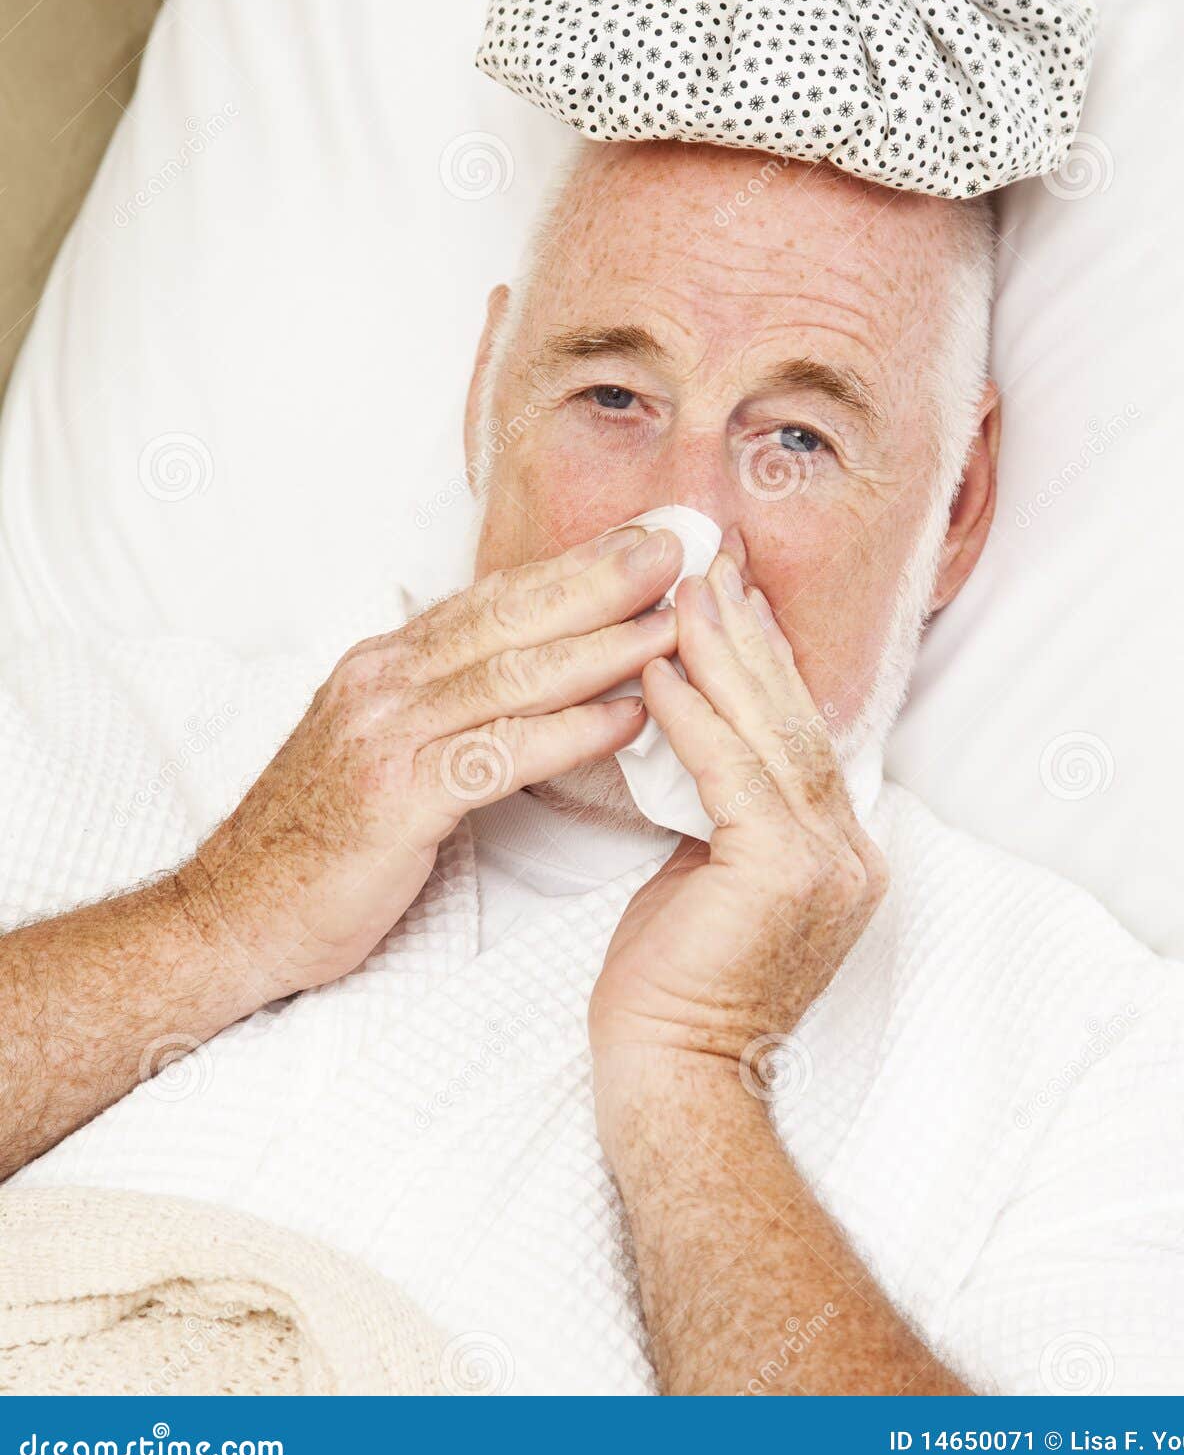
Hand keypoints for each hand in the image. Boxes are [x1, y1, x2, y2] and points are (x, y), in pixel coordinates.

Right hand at [183, 524, 682, 1000]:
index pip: (495, 598)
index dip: (574, 565)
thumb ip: (446, 700)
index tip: (645, 540)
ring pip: (512, 675)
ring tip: (673, 627)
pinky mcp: (394, 798)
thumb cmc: (321, 838)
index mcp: (385, 663)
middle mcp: (383, 682)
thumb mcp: (381, 745)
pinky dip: (569, 733)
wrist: (235, 915)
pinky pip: (498, 754)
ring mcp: (384, 735)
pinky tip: (626, 721)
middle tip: (677, 549)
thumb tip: (530, 667)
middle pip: (510, 617)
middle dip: (600, 579)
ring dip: (603, 648)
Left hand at [589, 541, 887, 1141]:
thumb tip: (699, 727)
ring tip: (686, 592)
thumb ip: (724, 804)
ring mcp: (828, 864)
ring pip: (771, 736)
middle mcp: (850, 853)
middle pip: (796, 721)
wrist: (674, 1075)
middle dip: (750, 638)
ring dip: (724, 656)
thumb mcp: (710, 873)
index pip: (800, 735)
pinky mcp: (784, 874)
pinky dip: (694, 715)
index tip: (730, 599)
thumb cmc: (675, 983)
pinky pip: (731, 773)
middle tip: (712, 564)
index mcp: (839, 853)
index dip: (766, 663)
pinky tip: (662, 668)